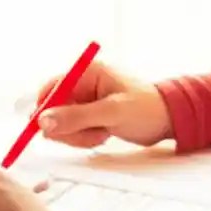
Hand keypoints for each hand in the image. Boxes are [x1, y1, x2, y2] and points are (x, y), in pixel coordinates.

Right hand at [34, 60, 171, 147]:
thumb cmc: (147, 109)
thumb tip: (43, 121)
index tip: (42, 129)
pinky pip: (74, 131)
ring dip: (78, 135)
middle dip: (68, 128)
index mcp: (88, 72)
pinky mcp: (89, 116)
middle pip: (54, 109)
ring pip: (62, 124)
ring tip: (101, 133)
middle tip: (88, 134)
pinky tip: (103, 135)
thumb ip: (76, 117)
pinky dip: (84, 138)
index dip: (43, 109)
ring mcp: (86, 101)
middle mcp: (84, 84)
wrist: (168, 120)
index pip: (52, 87)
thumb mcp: (111, 113)